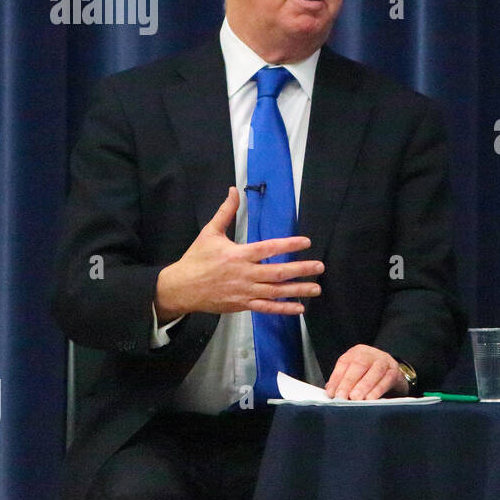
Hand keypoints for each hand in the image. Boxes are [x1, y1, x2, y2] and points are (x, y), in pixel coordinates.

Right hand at [154, 187, 323, 320]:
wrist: (180, 288)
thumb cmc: (196, 259)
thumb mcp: (209, 232)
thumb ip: (226, 212)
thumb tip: (234, 190)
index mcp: (239, 254)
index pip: (268, 248)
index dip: (288, 245)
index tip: (306, 242)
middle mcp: (245, 273)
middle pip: (278, 272)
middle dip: (301, 269)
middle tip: (320, 267)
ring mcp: (245, 291)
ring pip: (276, 291)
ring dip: (298, 290)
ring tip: (316, 289)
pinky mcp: (242, 304)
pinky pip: (266, 308)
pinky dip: (283, 308)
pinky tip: (299, 308)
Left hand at [325, 344, 407, 399]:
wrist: (392, 372)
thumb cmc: (368, 374)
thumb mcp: (354, 374)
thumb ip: (342, 382)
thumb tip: (331, 393)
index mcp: (357, 352)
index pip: (344, 363)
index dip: (337, 378)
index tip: (332, 393)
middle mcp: (370, 354)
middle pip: (359, 365)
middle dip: (349, 382)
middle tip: (343, 396)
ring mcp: (384, 361)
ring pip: (374, 372)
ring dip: (364, 386)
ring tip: (356, 398)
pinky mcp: (394, 371)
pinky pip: (386, 380)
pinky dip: (378, 390)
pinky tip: (371, 399)